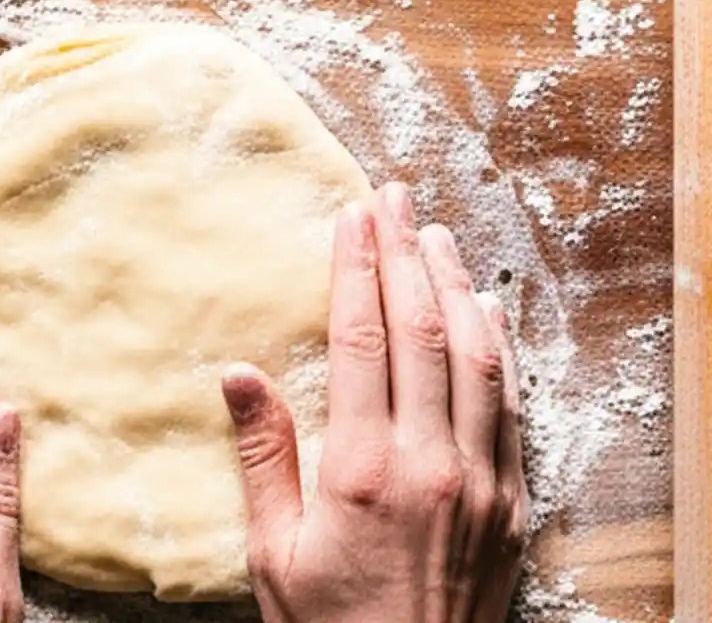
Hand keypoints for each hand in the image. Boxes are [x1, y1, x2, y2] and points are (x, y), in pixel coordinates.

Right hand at [222, 182, 527, 622]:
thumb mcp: (274, 553)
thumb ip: (263, 458)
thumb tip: (238, 375)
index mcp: (362, 471)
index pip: (362, 340)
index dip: (356, 269)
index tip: (351, 217)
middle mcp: (430, 464)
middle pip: (424, 331)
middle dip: (406, 253)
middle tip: (393, 197)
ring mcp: (481, 482)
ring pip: (479, 358)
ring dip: (457, 287)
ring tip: (437, 235)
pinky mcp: (512, 504)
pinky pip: (512, 406)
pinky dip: (500, 349)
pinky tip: (486, 315)